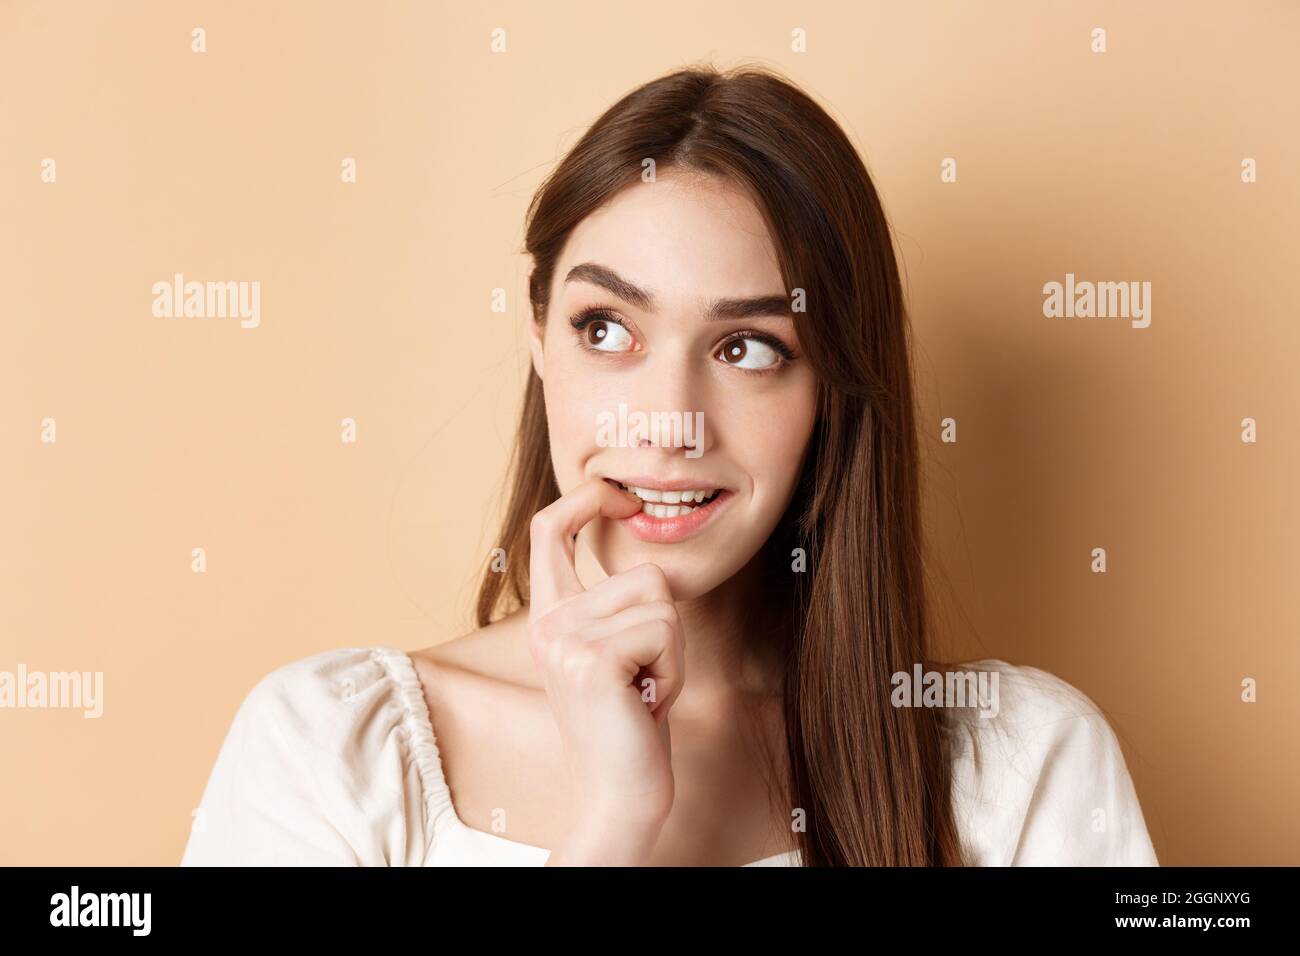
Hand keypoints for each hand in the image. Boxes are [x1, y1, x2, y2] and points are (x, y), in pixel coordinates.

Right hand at [528, 477, 686, 864]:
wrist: (618, 794)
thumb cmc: (628, 723)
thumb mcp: (614, 650)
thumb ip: (611, 602)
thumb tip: (640, 534)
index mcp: (549, 615)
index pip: (549, 528)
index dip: (586, 498)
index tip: (620, 498)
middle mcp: (548, 622)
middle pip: (643, 572)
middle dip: (667, 626)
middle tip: (644, 677)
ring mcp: (565, 638)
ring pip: (661, 602)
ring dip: (673, 652)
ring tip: (643, 690)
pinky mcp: (591, 658)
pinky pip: (665, 631)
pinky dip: (673, 670)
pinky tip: (646, 702)